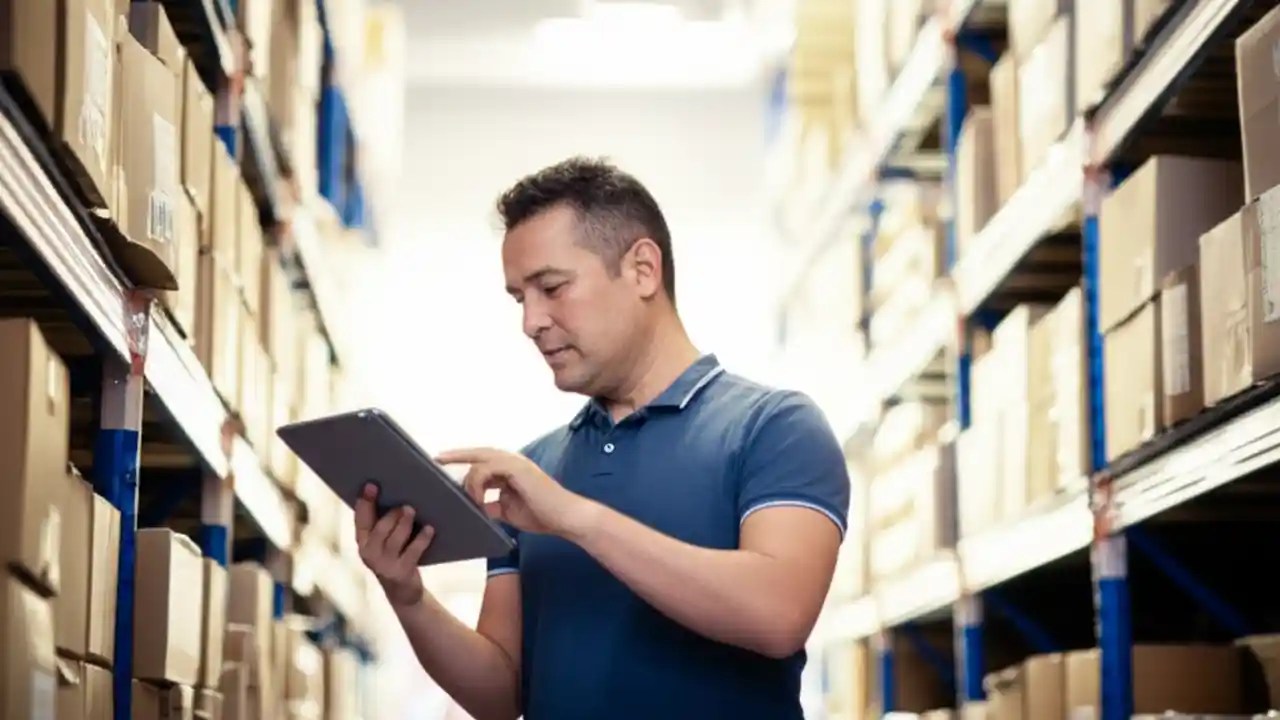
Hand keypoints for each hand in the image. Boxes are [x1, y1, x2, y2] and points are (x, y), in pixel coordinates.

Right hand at [354, 483, 435, 607]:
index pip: (360, 519)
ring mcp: (384, 565)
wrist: (403, 591)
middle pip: (378, 529)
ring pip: (394, 540)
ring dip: (404, 524)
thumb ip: (384, 520)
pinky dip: (422, 539)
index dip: (365, 502)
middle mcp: (369, 553)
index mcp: (363, 541)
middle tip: (404, 504)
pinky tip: (430, 529)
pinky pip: (413, 552)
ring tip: (412, 511)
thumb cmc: (395, 555)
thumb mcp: (384, 540)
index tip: (372, 485)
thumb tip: (397, 489)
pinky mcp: (401, 572)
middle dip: (391, 514)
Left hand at [436, 448, 596, 536]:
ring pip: (480, 463)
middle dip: (457, 455)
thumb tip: (475, 508)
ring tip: (469, 501)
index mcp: (510, 469)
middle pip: (478, 453)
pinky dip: (477, 484)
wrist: (565, 517)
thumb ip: (492, 506)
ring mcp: (515, 462)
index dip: (464, 459)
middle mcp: (512, 461)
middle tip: (438, 459)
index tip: (444, 462)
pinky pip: (486, 470)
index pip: (483, 460)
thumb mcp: (509, 511)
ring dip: (470, 483)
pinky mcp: (516, 468)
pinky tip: (477, 500)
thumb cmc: (542, 515)